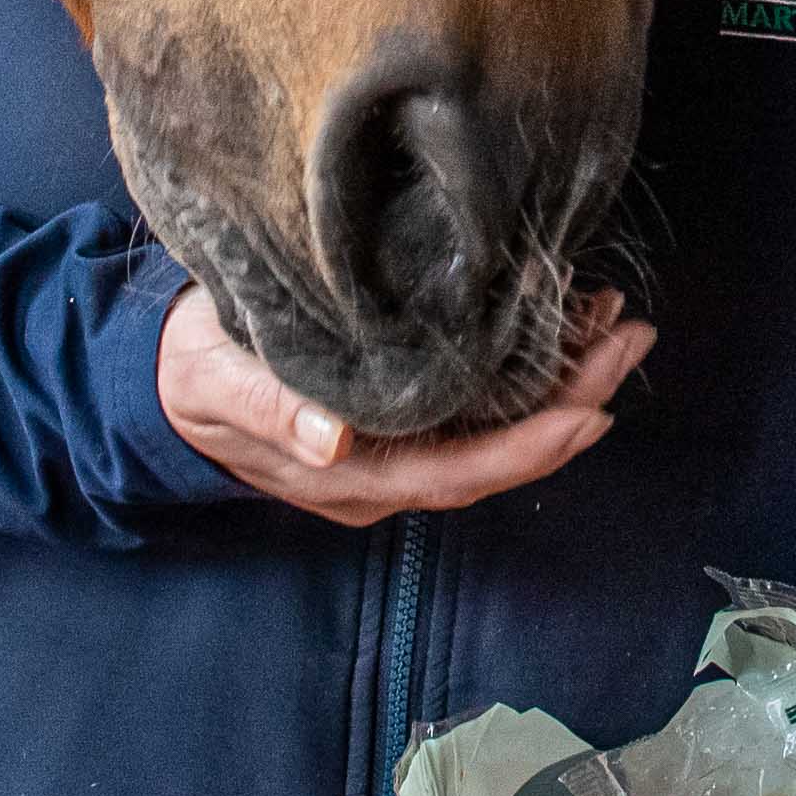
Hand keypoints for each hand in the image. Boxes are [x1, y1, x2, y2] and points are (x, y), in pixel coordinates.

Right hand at [155, 283, 648, 525]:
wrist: (163, 381)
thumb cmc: (194, 375)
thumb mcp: (219, 384)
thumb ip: (274, 413)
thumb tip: (334, 441)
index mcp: (354, 475)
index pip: (462, 472)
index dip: (531, 446)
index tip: (591, 409)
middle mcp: (390, 471)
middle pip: (500, 452)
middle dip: (573, 401)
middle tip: (632, 338)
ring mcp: (398, 446)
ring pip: (498, 427)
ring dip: (560, 380)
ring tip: (613, 320)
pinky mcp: (400, 413)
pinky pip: (480, 404)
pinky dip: (525, 366)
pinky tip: (556, 320)